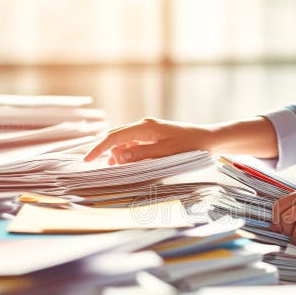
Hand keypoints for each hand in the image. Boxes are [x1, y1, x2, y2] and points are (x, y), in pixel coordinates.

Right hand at [84, 118, 214, 163]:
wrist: (208, 139)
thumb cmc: (190, 146)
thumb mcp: (165, 153)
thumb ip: (141, 154)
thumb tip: (118, 156)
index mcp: (145, 127)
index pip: (114, 137)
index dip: (99, 148)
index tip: (87, 160)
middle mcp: (144, 126)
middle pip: (116, 136)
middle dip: (103, 150)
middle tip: (91, 165)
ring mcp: (148, 131)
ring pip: (124, 141)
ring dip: (115, 153)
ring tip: (110, 168)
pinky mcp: (153, 137)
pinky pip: (133, 144)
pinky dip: (126, 153)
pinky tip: (125, 163)